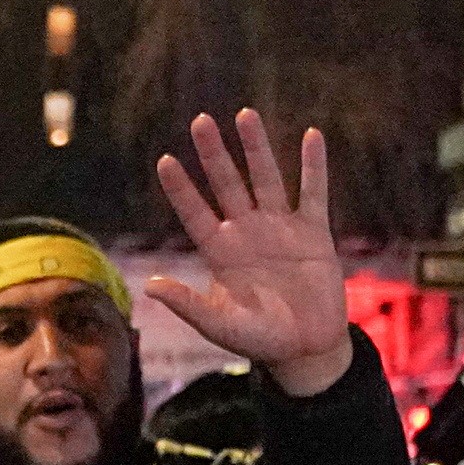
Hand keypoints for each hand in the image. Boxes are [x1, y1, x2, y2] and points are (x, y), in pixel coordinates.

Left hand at [145, 110, 352, 398]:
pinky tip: (312, 136)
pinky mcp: (314, 233)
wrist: (307, 349)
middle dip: (214, 154)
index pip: (195, 213)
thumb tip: (149, 285)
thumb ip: (188, 304)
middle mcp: (247, 233)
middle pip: (227, 184)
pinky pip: (312, 193)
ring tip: (245, 115)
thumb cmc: (260, 340)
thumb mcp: (219, 325)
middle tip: (200, 121)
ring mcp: (281, 229)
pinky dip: (313, 166)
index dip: (181, 189)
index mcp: (221, 253)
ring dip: (256, 148)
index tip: (165, 161)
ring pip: (265, 179)